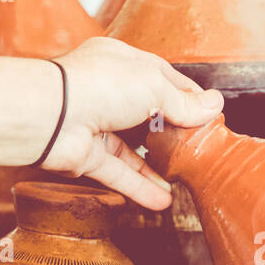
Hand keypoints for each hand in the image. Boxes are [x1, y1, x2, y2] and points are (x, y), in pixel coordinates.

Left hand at [39, 37, 223, 209]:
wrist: (50, 114)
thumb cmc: (99, 85)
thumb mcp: (154, 86)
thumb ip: (184, 103)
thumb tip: (215, 106)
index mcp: (122, 63)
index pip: (161, 78)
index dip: (186, 96)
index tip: (208, 113)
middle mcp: (107, 92)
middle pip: (147, 114)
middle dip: (172, 131)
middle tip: (198, 147)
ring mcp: (95, 125)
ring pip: (132, 149)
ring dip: (156, 167)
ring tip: (182, 179)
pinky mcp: (86, 156)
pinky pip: (117, 173)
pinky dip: (138, 187)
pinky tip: (162, 200)